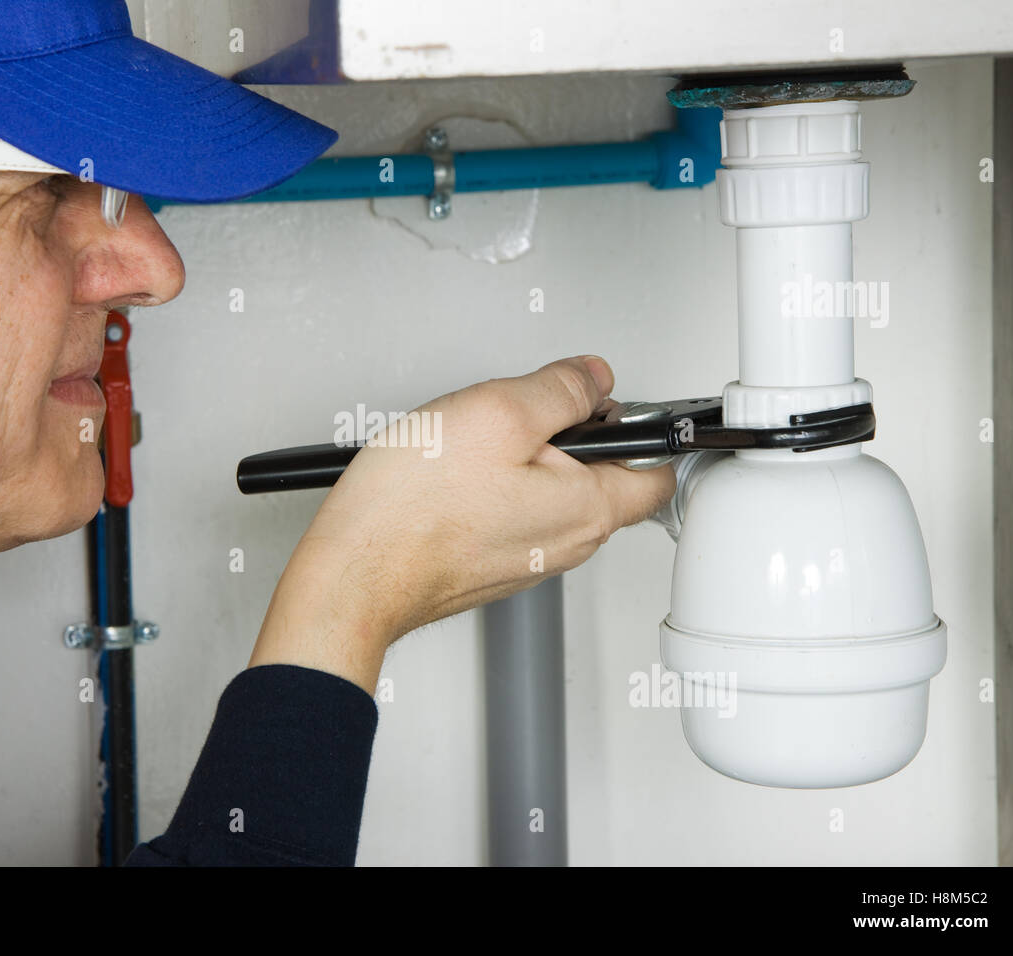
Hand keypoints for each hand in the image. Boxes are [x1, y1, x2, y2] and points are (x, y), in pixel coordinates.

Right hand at [248, 355, 675, 693]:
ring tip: (477, 441)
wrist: (353, 576)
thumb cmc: (414, 510)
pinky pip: (511, 514)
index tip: (611, 399)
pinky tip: (452, 472)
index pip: (659, 469)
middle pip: (602, 477)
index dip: (644, 424)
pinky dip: (493, 486)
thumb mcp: (497, 411)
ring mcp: (526, 560)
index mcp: (588, 508)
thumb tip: (591, 377)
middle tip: (523, 410)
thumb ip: (560, 388)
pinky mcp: (488, 566)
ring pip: (551, 493)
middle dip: (573, 434)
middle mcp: (566, 543)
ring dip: (526, 458)